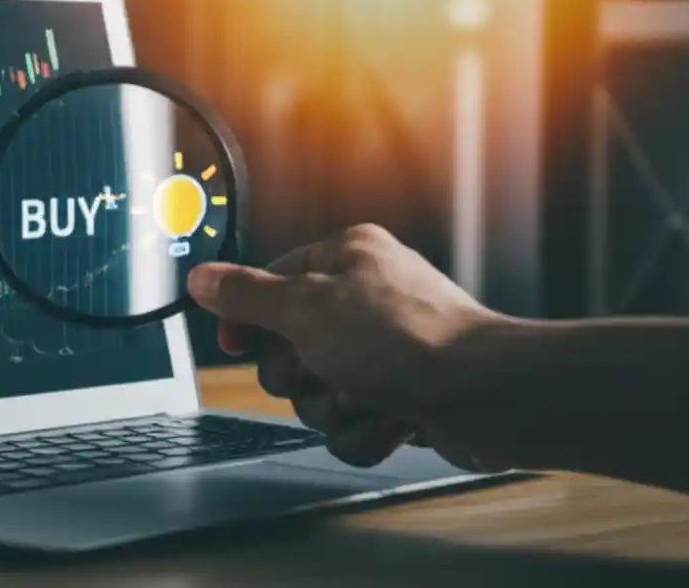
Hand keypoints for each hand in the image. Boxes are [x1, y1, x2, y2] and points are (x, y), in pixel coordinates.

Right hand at [188, 224, 505, 470]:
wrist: (486, 396)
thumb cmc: (408, 339)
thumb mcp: (307, 307)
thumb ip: (247, 295)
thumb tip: (202, 279)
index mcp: (346, 259)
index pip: (270, 285)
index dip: (248, 319)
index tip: (235, 343)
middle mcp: (366, 300)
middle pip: (288, 349)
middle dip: (302, 375)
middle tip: (324, 367)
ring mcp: (385, 352)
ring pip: (318, 395)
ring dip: (335, 406)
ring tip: (369, 396)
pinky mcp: (402, 396)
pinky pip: (352, 425)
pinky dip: (367, 430)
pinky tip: (394, 418)